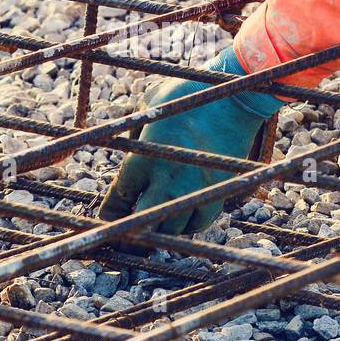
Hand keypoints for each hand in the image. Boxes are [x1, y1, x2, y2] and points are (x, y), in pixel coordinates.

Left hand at [100, 48, 282, 236]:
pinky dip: (188, 227)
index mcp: (144, 159)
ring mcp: (194, 189)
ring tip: (153, 232)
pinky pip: (200, 223)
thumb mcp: (150, 106)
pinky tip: (181, 221)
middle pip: (142, 224)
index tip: (105, 221)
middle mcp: (167, 180)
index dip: (109, 214)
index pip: (118, 198)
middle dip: (130, 239)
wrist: (235, 98)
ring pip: (172, 229)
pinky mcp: (218, 192)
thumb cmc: (188, 95)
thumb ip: (136, 131)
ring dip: (160, 233)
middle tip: (124, 246)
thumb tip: (129, 147)